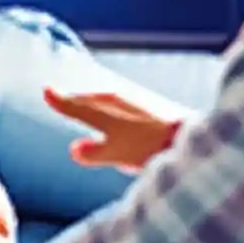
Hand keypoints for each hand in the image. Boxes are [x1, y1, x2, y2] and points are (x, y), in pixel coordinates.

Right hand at [43, 88, 177, 172]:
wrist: (197, 138)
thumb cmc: (153, 144)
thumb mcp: (117, 151)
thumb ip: (93, 151)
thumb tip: (74, 151)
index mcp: (106, 102)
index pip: (76, 101)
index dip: (60, 99)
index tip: (46, 91)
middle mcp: (120, 98)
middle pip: (91, 100)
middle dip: (77, 102)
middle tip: (60, 99)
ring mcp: (138, 104)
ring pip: (109, 105)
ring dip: (97, 110)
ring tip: (87, 113)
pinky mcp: (154, 113)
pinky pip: (125, 113)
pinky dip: (116, 119)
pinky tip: (120, 130)